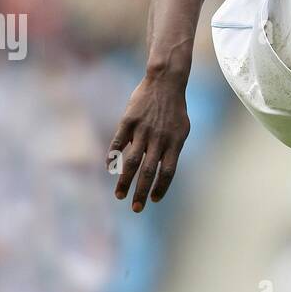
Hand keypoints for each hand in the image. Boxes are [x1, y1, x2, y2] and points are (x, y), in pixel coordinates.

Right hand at [108, 71, 190, 211]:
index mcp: (174, 143)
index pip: (168, 172)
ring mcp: (142, 130)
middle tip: (136, 209)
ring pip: (132, 161)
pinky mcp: (128, 121)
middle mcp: (159, 139)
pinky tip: (108, 169)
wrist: (165, 82)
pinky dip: (113, 156)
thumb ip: (172, 150)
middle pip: (149, 172)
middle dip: (141, 192)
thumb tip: (162, 171)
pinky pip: (118, 142)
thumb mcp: (182, 130)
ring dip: (125, 181)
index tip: (154, 200)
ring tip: (119, 196)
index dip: (161, 188)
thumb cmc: (175, 109)